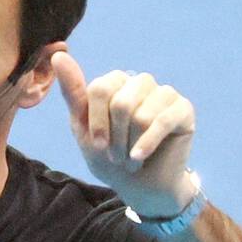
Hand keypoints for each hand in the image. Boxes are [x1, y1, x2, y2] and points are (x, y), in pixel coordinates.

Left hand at [51, 50, 197, 216]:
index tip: (98, 146)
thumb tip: (58, 55)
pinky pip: (163, 121)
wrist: (139, 186)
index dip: (97, 122)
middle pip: (121, 103)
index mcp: (115, 82)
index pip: (100, 88)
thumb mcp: (83, 128)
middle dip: (115, 138)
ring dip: (130, 145)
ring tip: (130, 159)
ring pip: (141, 115)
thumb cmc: (110, 156)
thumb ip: (73, 92)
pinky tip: (140, 157)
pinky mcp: (183, 110)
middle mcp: (140, 82)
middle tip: (117, 157)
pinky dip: (147, 144)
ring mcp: (164, 94)